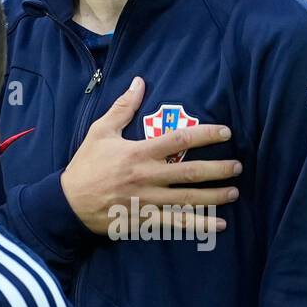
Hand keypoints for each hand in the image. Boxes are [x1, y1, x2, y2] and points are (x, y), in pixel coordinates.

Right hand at [60, 76, 241, 234]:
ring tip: (234, 192)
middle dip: (218, 169)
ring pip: (188, 199)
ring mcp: (147, 200)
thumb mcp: (100, 131)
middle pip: (190, 172)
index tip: (225, 133)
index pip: (178, 140)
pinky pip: (176, 223)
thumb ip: (123, 107)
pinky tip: (219, 224)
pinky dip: (199, 225)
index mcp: (138, 153)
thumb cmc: (86, 164)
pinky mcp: (145, 219)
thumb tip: (139, 81)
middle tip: (238, 167)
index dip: (205, 135)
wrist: (68, 202)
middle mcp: (146, 176)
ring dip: (215, 196)